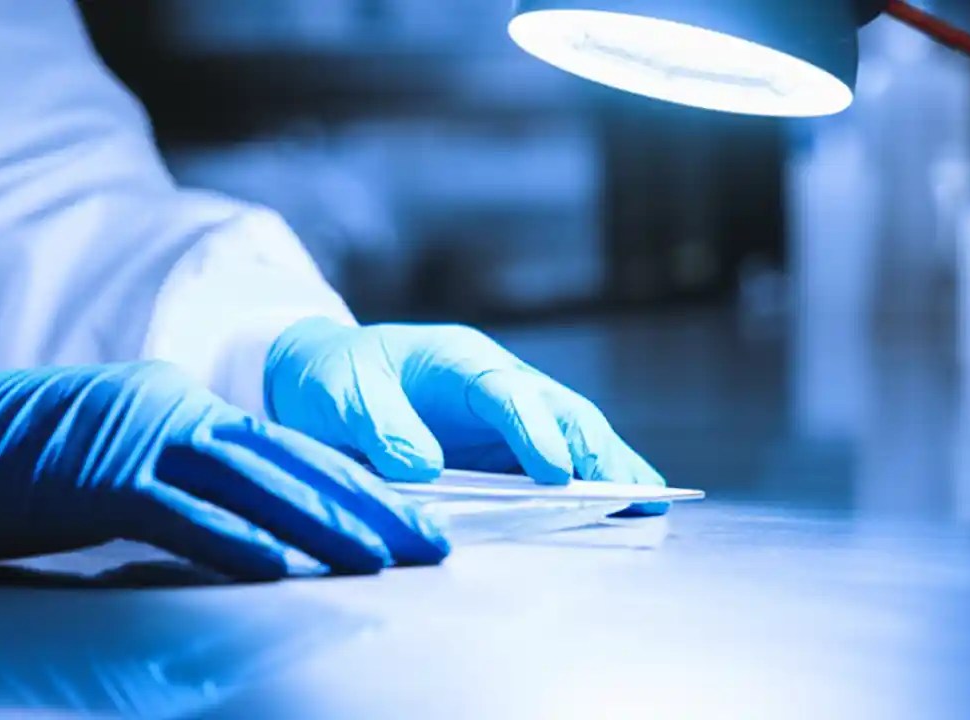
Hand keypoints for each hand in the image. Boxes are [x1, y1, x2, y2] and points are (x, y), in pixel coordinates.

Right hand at [0, 362, 448, 579]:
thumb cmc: (13, 459)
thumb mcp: (114, 457)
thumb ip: (178, 476)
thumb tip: (241, 524)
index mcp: (181, 402)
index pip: (287, 447)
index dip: (355, 486)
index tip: (409, 522)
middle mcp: (174, 408)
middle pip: (293, 460)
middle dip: (371, 506)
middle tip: (435, 544)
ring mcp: (138, 438)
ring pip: (255, 483)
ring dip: (325, 524)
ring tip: (385, 561)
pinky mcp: (99, 477)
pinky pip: (183, 515)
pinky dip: (237, 544)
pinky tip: (284, 573)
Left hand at [265, 319, 668, 513]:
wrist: (320, 375)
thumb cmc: (332, 377)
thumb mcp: (341, 395)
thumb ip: (379, 425)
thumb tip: (420, 467)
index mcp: (457, 360)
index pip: (505, 392)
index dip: (532, 431)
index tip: (554, 471)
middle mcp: (494, 382)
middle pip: (557, 408)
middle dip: (593, 447)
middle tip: (626, 488)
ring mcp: (505, 414)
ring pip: (569, 431)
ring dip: (608, 463)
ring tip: (649, 499)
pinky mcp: (503, 445)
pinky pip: (557, 458)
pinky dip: (591, 477)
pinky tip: (627, 500)